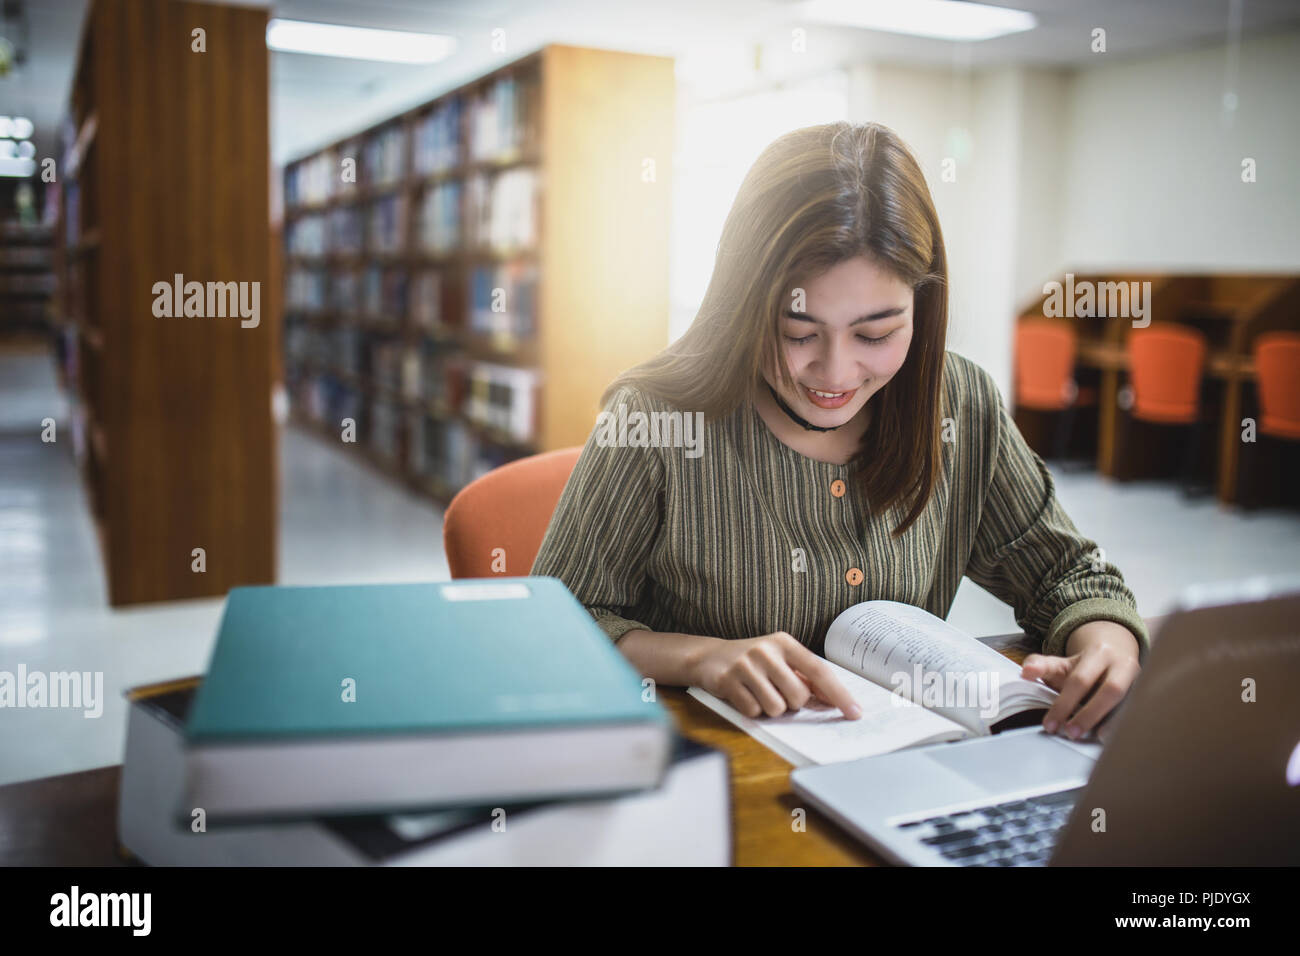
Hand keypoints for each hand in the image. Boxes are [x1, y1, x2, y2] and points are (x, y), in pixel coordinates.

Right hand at [689, 631, 862, 719]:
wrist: (708, 656)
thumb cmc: (753, 662)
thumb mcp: (780, 659)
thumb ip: (805, 676)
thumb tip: (833, 701)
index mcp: (785, 643)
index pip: (819, 671)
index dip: (839, 694)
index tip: (855, 713)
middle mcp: (766, 651)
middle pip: (798, 696)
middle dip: (792, 703)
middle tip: (777, 692)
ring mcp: (745, 666)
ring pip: (776, 708)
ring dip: (771, 708)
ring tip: (759, 693)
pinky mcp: (728, 681)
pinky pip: (754, 712)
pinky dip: (752, 711)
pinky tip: (744, 695)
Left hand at [1020, 621, 1140, 739]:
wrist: (1118, 653)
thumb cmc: (1086, 666)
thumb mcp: (1063, 663)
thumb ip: (1042, 666)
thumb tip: (1025, 672)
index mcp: (1099, 654)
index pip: (1080, 680)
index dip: (1064, 704)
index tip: (1049, 725)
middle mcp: (1124, 665)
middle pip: (1111, 690)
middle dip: (1090, 713)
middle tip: (1070, 733)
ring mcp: (1141, 681)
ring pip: (1132, 701)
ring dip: (1115, 721)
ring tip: (1097, 738)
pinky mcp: (1149, 695)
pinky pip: (1142, 712)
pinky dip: (1129, 726)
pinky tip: (1117, 740)